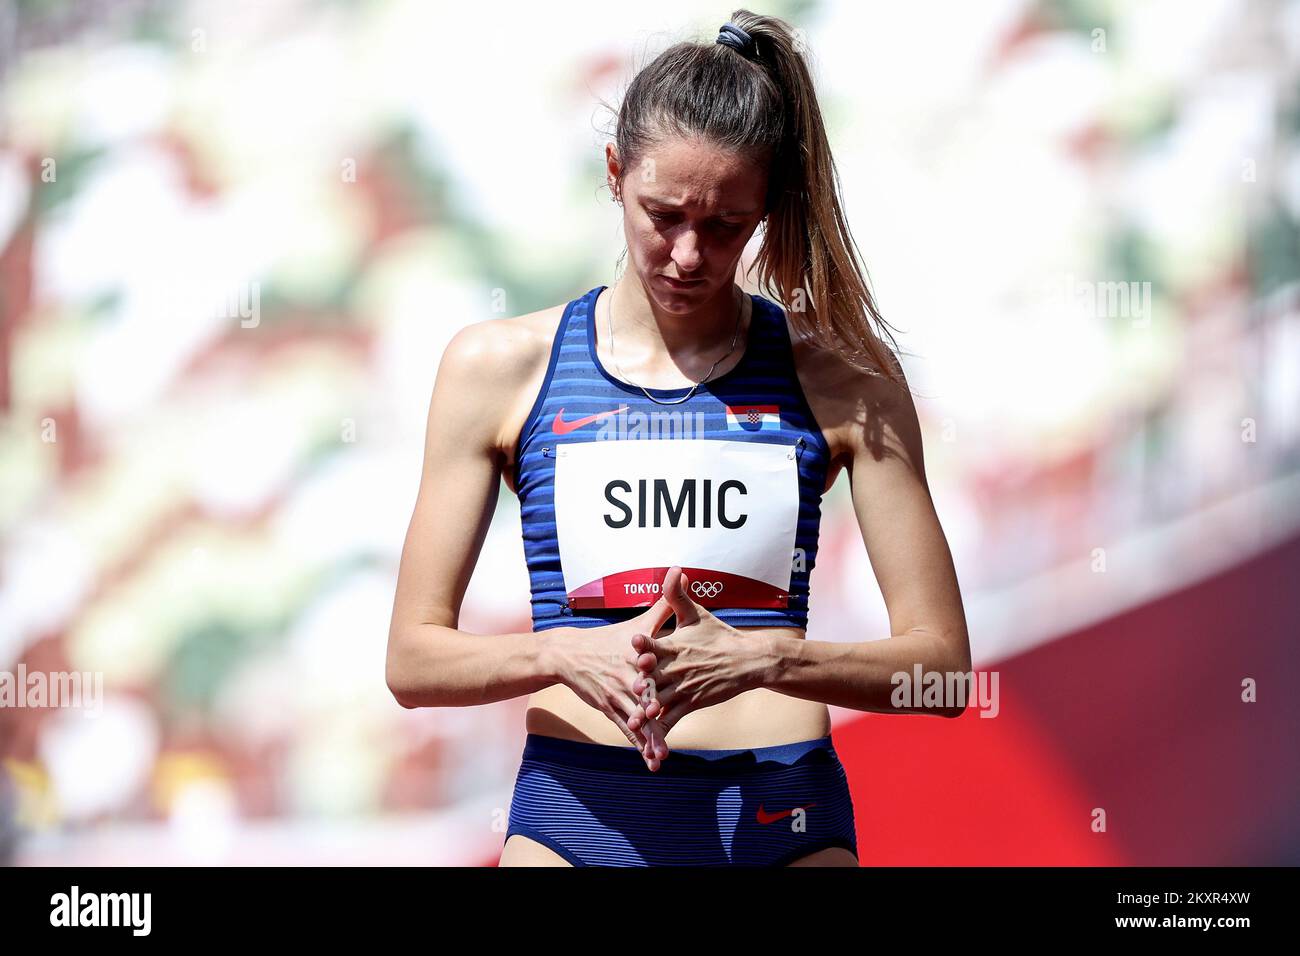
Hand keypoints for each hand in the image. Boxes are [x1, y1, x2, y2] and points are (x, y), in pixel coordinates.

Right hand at [553, 596, 673, 770]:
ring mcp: (616, 696)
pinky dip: (640, 746)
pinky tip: (653, 761)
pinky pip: (628, 731)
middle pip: (646, 697)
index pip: (655, 667)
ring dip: (650, 738)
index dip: (668, 677)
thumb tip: (682, 573)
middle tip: (675, 726)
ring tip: (665, 754)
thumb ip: (664, 604)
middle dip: (659, 714)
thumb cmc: (609, 638)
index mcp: (636, 655)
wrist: (569, 654)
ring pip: (637, 719)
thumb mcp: (637, 622)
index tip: (686, 685)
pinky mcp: (610, 709)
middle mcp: (626, 677)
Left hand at [628, 566, 761, 745]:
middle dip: (644, 682)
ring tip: (636, 719)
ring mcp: (684, 688)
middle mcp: (677, 668)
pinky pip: (673, 720)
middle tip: (631, 687)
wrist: (747, 661)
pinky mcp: (691, 704)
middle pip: (656, 676)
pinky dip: (661, 731)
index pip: (657, 643)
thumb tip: (673, 569)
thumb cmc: (718, 635)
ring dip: (650, 711)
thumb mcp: (697, 613)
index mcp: (675, 645)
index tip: (635, 640)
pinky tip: (649, 741)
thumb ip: (678, 595)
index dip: (645, 643)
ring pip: (663, 701)